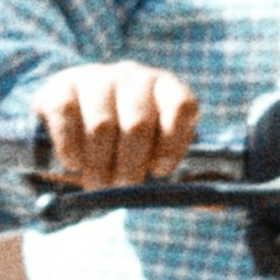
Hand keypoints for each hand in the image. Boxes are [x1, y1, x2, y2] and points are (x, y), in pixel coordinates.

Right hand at [30, 60, 202, 188]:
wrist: (73, 120)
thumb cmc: (125, 143)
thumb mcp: (156, 153)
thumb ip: (186, 176)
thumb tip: (218, 204)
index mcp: (165, 88)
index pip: (182, 105)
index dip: (174, 143)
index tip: (160, 171)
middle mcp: (134, 76)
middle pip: (139, 122)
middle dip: (130, 165)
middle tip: (121, 186)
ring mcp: (96, 77)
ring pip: (101, 124)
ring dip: (99, 164)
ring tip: (97, 182)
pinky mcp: (61, 86)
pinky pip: (67, 116)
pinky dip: (71, 148)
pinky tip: (74, 163)